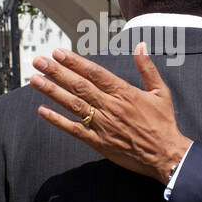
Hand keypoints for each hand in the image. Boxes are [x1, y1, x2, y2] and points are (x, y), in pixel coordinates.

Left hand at [31, 45, 191, 184]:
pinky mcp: (99, 142)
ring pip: (73, 104)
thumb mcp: (161, 92)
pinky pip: (74, 129)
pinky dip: (57, 120)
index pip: (94, 73)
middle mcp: (110, 106)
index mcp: (125, 92)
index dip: (75, 62)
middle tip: (39, 61)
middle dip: (56, 71)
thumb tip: (142, 46)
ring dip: (52, 91)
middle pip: (79, 85)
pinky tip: (43, 110)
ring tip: (35, 79)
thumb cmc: (164, 124)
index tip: (59, 52)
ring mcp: (103, 125)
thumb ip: (148, 68)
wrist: (166, 155)